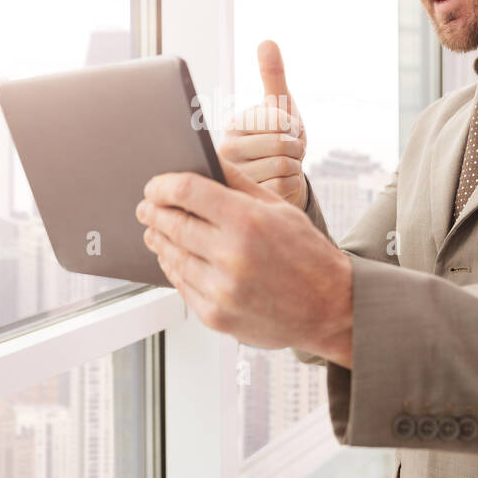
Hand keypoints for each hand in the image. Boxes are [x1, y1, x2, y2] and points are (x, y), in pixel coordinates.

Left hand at [135, 156, 352, 365]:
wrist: (331, 309)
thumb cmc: (307, 255)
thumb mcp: (280, 208)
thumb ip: (238, 183)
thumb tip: (205, 161)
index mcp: (248, 222)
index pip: (187, 192)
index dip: (163, 185)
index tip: (154, 186)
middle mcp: (232, 256)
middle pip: (172, 224)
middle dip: (153, 212)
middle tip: (146, 207)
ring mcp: (221, 290)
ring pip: (172, 256)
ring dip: (158, 240)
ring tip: (155, 231)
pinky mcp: (216, 316)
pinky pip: (181, 286)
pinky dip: (172, 268)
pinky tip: (173, 258)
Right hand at [220, 40, 308, 208]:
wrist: (276, 179)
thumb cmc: (276, 139)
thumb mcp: (278, 106)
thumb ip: (272, 75)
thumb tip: (267, 42)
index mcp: (234, 123)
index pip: (278, 120)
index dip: (292, 125)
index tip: (285, 129)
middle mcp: (225, 149)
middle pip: (282, 144)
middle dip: (296, 147)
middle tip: (288, 150)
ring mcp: (233, 177)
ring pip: (285, 165)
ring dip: (295, 166)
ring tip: (282, 165)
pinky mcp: (245, 200)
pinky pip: (286, 185)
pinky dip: (292, 183)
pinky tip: (279, 182)